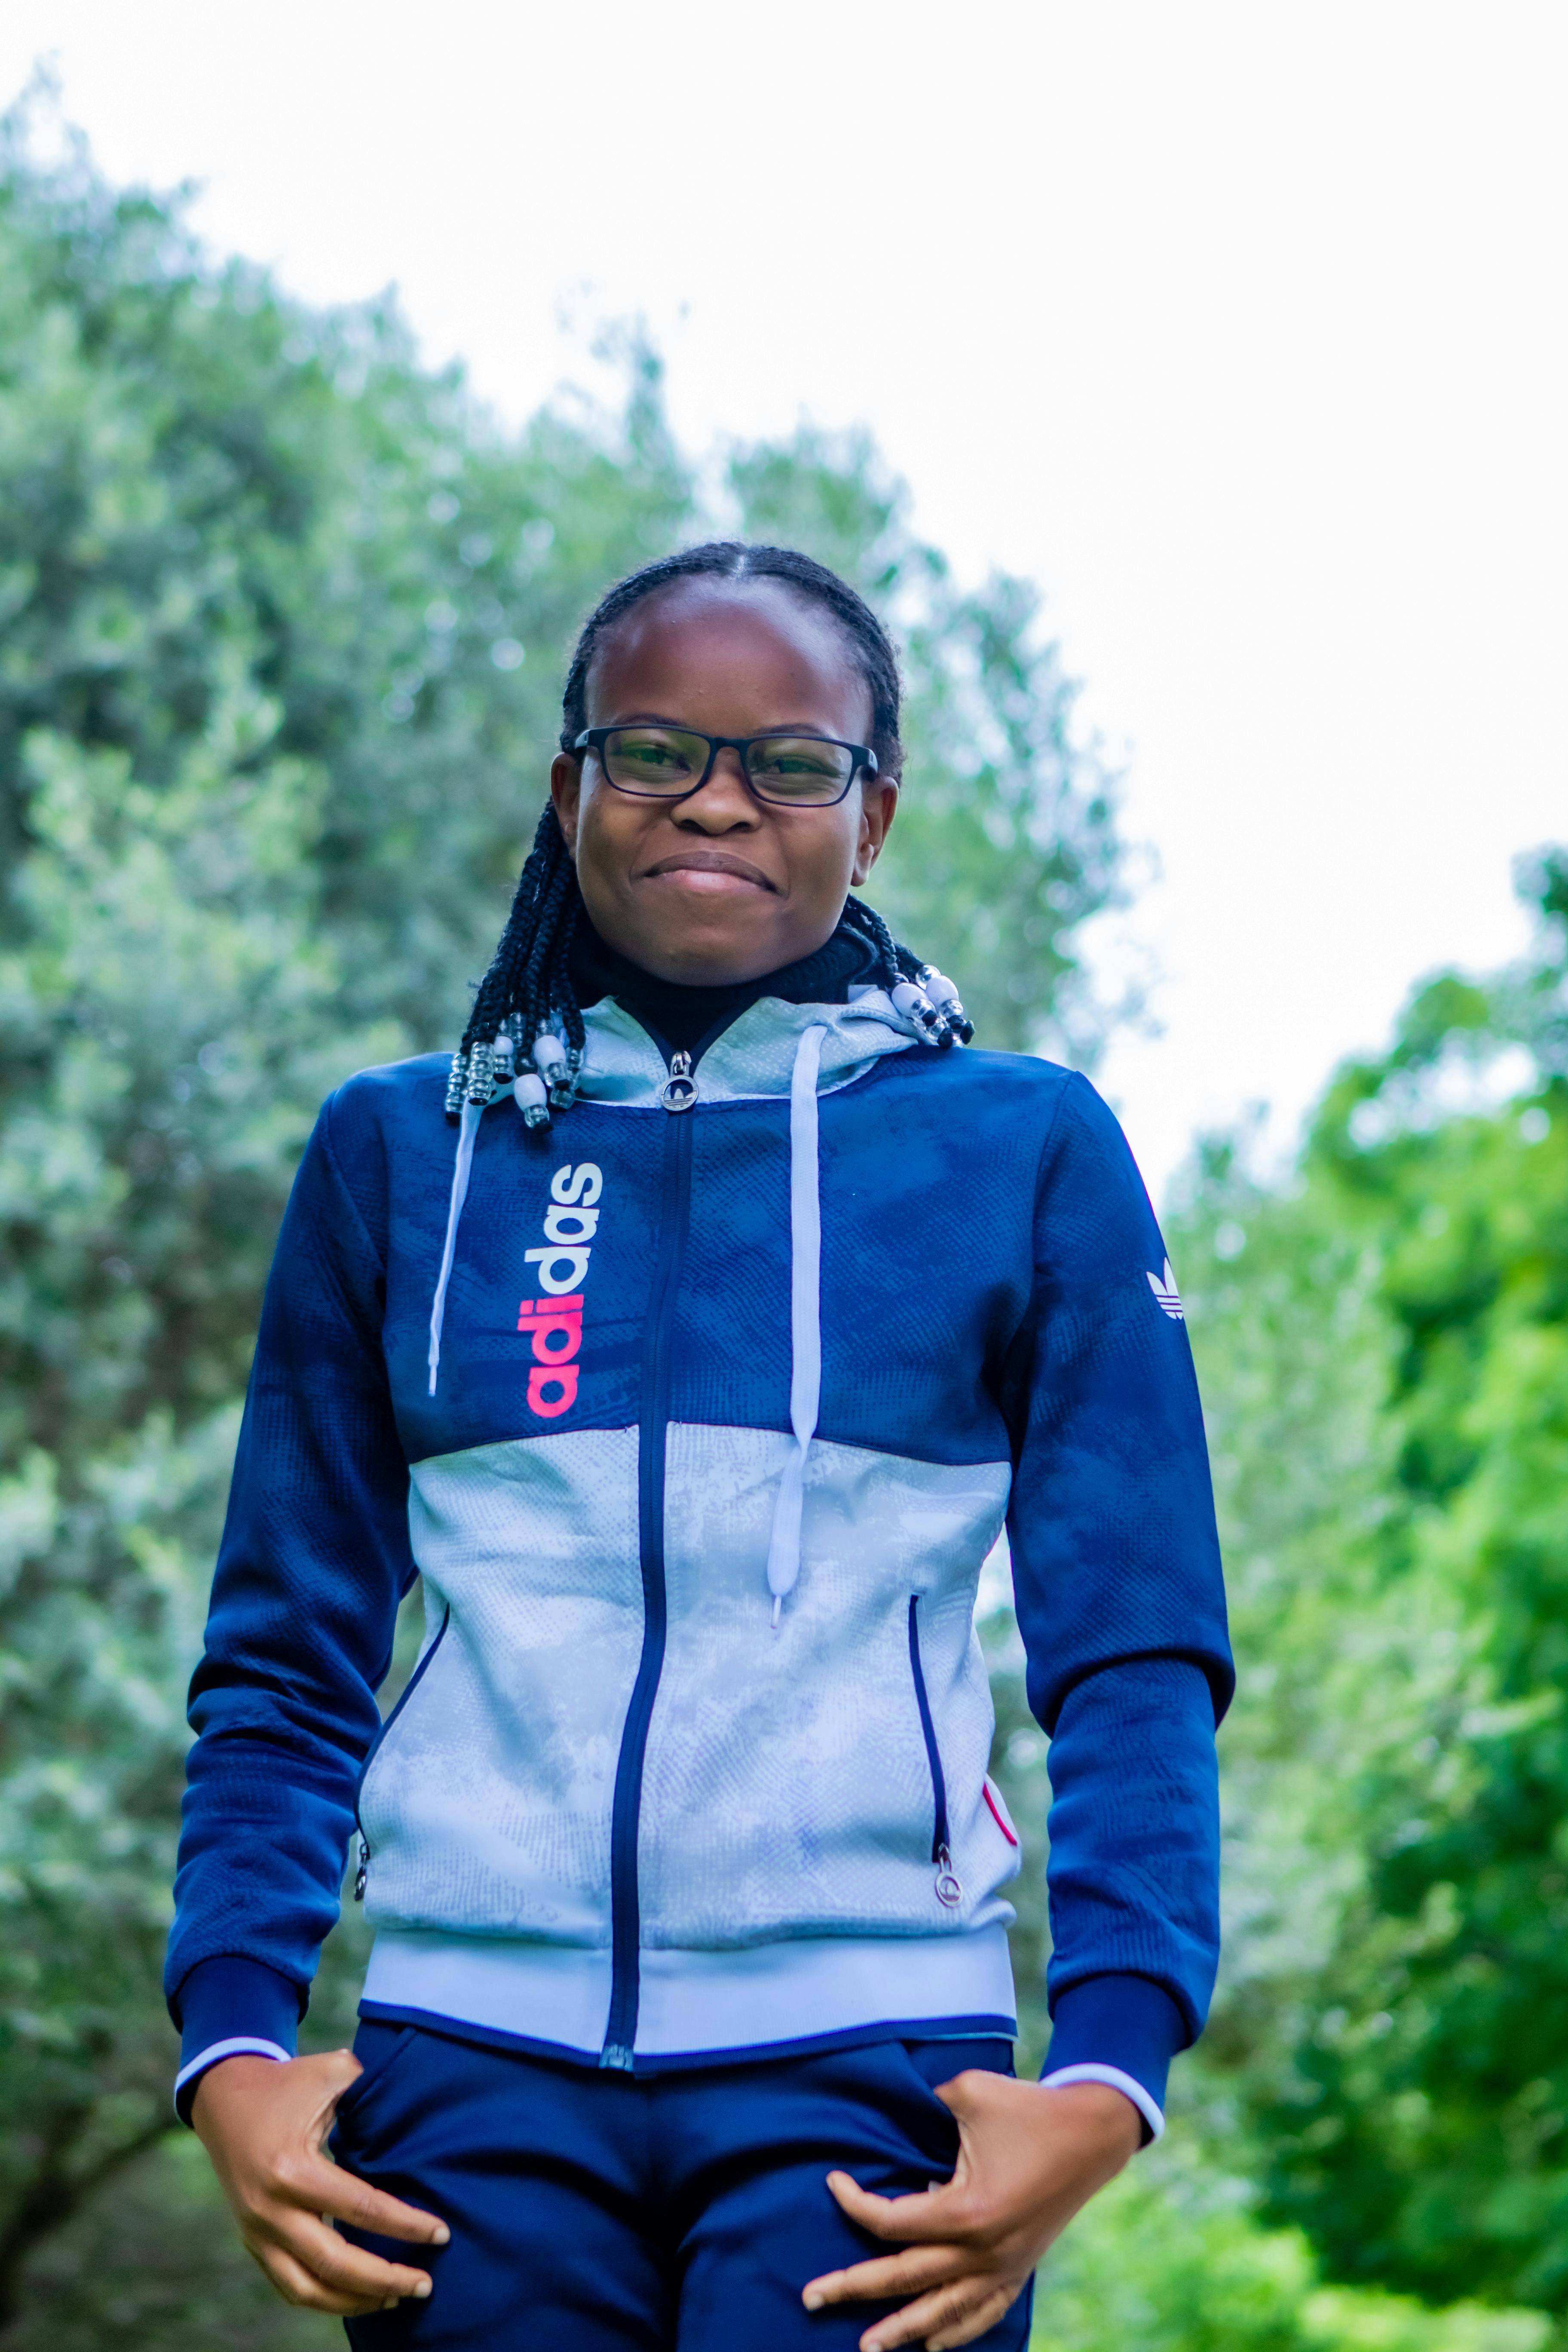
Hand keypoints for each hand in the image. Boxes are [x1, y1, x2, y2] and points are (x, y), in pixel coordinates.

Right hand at [191, 2050, 448, 2315]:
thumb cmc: (287, 2084)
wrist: (224, 2098)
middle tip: (425, 2284)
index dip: (405, 2225)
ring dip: (355, 2300)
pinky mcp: (253, 2242)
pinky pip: (288, 2285)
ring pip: (307, 2289)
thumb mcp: (330, 2073)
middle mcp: (271, 2210)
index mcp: (293, 2169)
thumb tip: (416, 2107)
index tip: (441, 2233)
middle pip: (334, 2263)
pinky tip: (358, 2296)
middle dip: (384, 2279)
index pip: (361, 2208)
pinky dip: (324, 2299)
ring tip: (396, 2297)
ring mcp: (257, 2232)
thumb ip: (371, 2089)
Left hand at [801, 2074, 1140, 2350]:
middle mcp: (982, 2252)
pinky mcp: (1020, 2269)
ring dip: (902, 2329)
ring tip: (866, 2346)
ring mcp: (1003, 2267)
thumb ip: (925, 2106)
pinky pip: (984, 2312)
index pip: (891, 2222)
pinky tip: (933, 2345)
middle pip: (905, 2279)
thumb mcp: (969, 2093)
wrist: (1093, 2132)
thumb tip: (896, 2108)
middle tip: (811, 2298)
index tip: (833, 2181)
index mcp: (965, 2213)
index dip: (854, 2203)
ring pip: (943, 2311)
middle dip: (853, 2289)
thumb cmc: (1028, 2108)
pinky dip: (957, 2332)